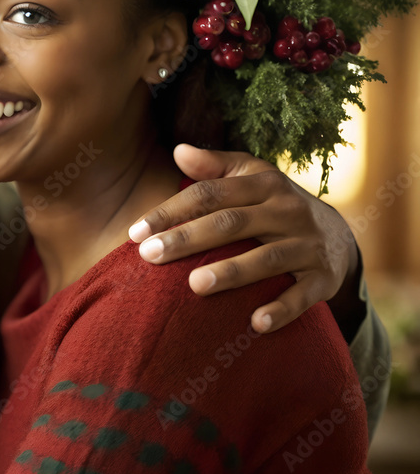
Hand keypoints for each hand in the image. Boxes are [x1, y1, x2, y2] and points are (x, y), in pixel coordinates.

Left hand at [128, 145, 358, 334]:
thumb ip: (214, 167)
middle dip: (188, 238)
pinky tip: (255, 323)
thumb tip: (178, 150)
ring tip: (194, 285)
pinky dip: (281, 309)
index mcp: (264, 184)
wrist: (338, 236)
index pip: (209, 194)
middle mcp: (286, 211)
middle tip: (149, 255)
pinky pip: (302, 296)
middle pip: (231, 223)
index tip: (135, 232)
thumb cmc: (274, 204)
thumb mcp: (251, 177)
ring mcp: (307, 245)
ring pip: (266, 258)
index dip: (170, 211)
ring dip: (231, 273)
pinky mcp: (323, 278)